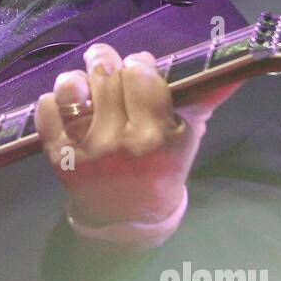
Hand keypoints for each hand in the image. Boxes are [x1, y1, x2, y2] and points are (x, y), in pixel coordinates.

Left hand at [34, 42, 239, 228]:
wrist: (126, 218)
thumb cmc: (160, 168)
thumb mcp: (187, 136)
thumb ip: (205, 98)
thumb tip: (233, 68)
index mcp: (159, 137)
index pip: (142, 76)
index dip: (138, 64)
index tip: (138, 67)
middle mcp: (122, 144)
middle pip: (106, 76)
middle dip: (106, 62)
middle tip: (107, 63)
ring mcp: (87, 151)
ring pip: (72, 89)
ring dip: (76, 77)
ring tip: (84, 82)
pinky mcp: (58, 157)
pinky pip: (46, 110)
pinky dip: (53, 101)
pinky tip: (67, 106)